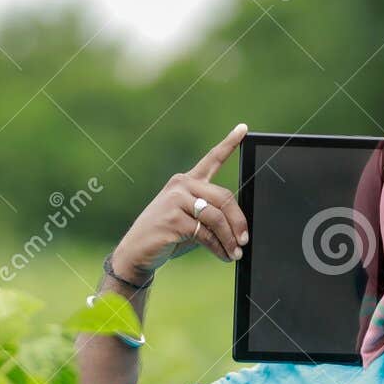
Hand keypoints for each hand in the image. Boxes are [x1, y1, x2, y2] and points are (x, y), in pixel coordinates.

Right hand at [111, 123, 249, 279]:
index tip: (243, 129)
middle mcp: (181, 185)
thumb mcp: (192, 222)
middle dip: (238, 221)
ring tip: (235, 253)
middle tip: (245, 240)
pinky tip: (222, 255)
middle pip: (223, 197)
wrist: (137, 252)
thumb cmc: (167, 236)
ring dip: (229, 239)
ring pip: (216, 217)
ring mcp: (175, 200)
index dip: (229, 143)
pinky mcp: (173, 218)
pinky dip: (218, 247)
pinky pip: (205, 233)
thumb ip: (212, 217)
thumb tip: (241, 229)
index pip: (211, 159)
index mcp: (186, 182)